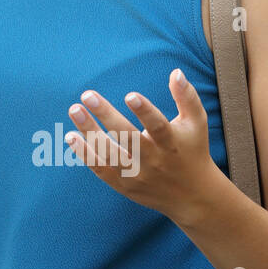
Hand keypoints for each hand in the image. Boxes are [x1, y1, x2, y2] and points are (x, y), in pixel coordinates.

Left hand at [63, 67, 226, 227]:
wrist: (192, 196)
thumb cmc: (192, 150)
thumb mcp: (196, 124)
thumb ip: (187, 98)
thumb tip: (176, 72)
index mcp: (171, 143)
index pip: (158, 127)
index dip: (145, 112)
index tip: (129, 95)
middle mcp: (153, 160)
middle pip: (128, 138)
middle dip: (107, 116)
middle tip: (87, 94)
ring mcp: (137, 174)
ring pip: (110, 154)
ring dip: (90, 133)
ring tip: (75, 110)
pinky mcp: (124, 185)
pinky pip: (101, 170)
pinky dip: (85, 155)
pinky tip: (70, 136)